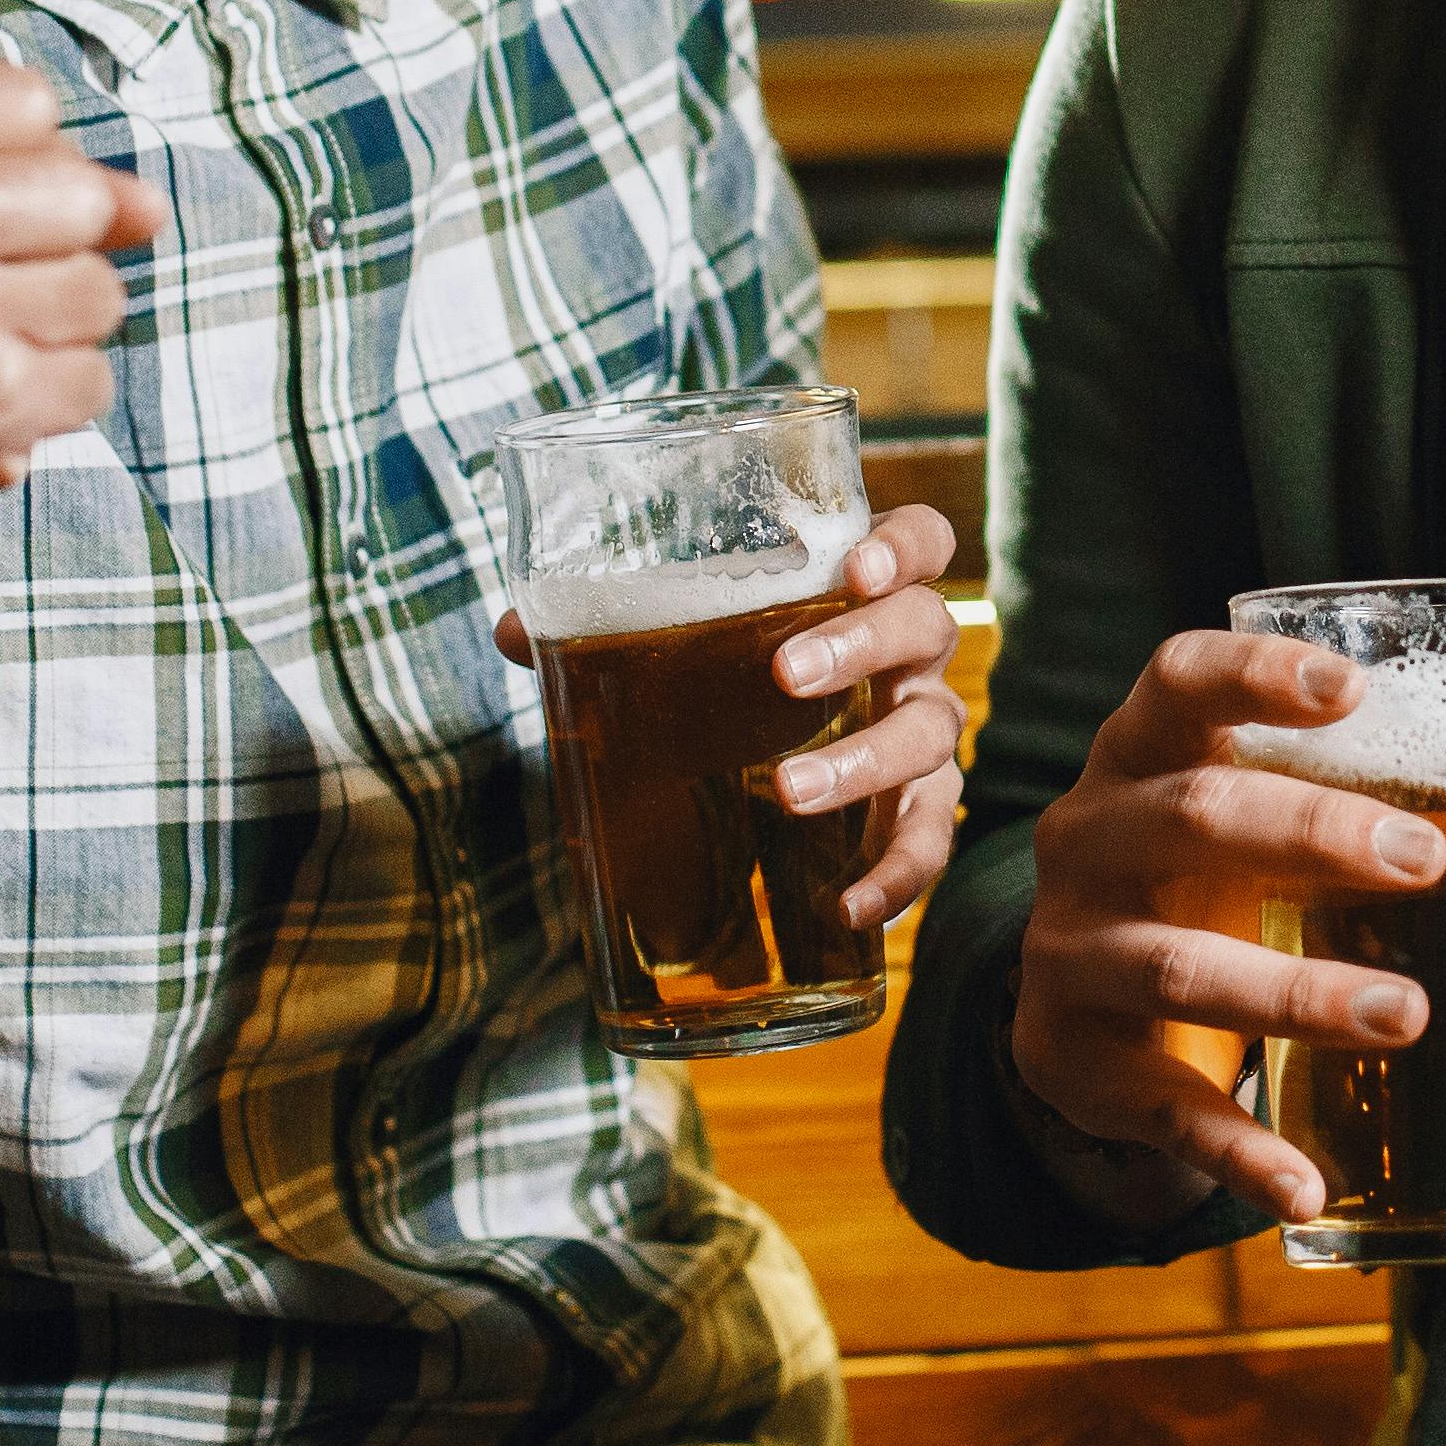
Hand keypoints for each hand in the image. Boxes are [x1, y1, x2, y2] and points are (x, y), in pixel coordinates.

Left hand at [491, 504, 980, 935]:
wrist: (784, 769)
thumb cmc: (740, 679)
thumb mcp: (684, 648)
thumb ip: (606, 631)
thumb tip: (515, 630)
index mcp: (864, 592)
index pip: (924, 541)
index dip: (905, 547)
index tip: (856, 567)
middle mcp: (911, 655)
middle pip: (923, 628)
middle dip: (862, 645)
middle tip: (787, 674)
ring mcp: (924, 729)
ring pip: (930, 732)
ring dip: (865, 761)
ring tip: (788, 792)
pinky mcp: (921, 807)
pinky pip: (929, 838)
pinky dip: (899, 871)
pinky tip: (849, 904)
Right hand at [1009, 631, 1445, 1228]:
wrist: (1077, 1010)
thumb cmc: (1209, 885)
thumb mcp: (1273, 835)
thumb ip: (1413, 822)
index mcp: (1143, 755)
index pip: (1182, 684)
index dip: (1257, 678)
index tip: (1351, 690)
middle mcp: (1092, 840)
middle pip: (1193, 816)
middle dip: (1313, 832)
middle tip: (1426, 860)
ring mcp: (1074, 954)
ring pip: (1180, 967)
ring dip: (1295, 993)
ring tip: (1405, 1014)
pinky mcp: (1080, 1065)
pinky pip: (1167, 1111)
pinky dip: (1240, 1152)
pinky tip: (1306, 1186)